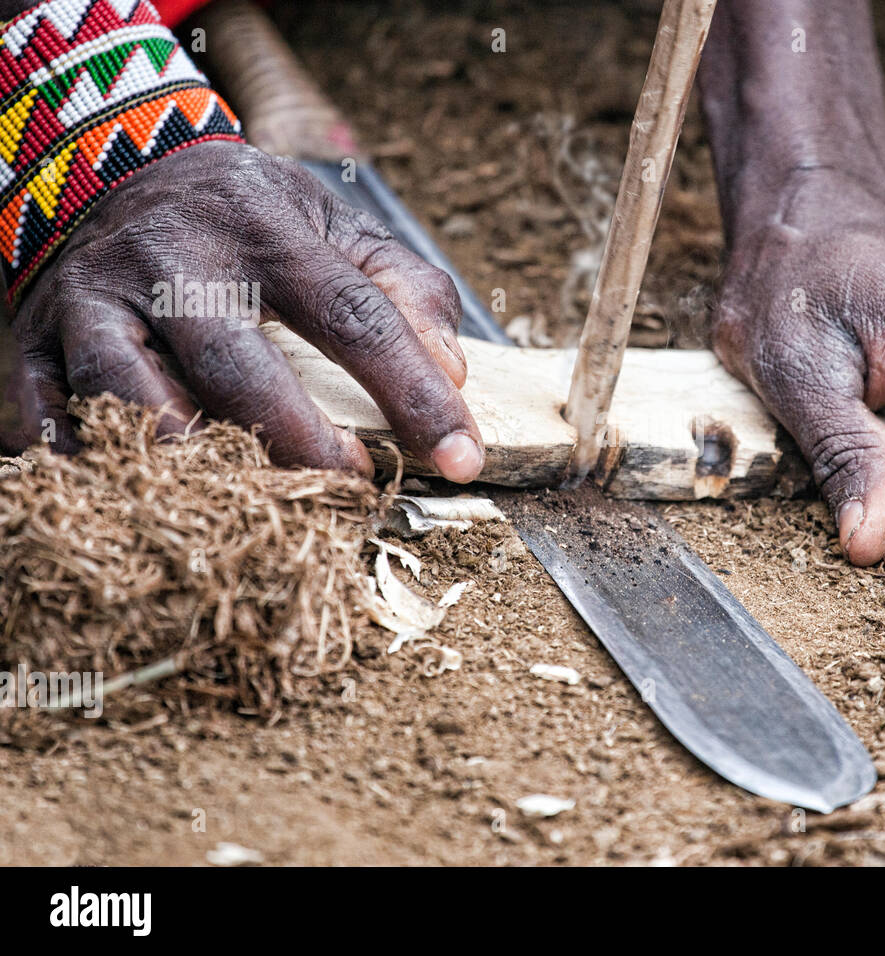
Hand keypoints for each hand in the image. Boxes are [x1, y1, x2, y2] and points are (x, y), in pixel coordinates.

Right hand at [1, 141, 483, 481]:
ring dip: (184, 456)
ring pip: (127, 385)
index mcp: (270, 231)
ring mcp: (100, 291)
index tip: (461, 457)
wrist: (121, 157)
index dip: (414, 392)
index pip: (357, 316)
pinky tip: (124, 496)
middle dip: (296, 441)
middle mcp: (179, 257)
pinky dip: (78, 454)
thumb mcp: (340, 226)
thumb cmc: (253, 218)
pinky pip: (46, 400)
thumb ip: (407, 289)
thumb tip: (454, 373)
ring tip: (240, 501)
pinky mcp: (43, 325)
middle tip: (347, 490)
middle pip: (236, 363)